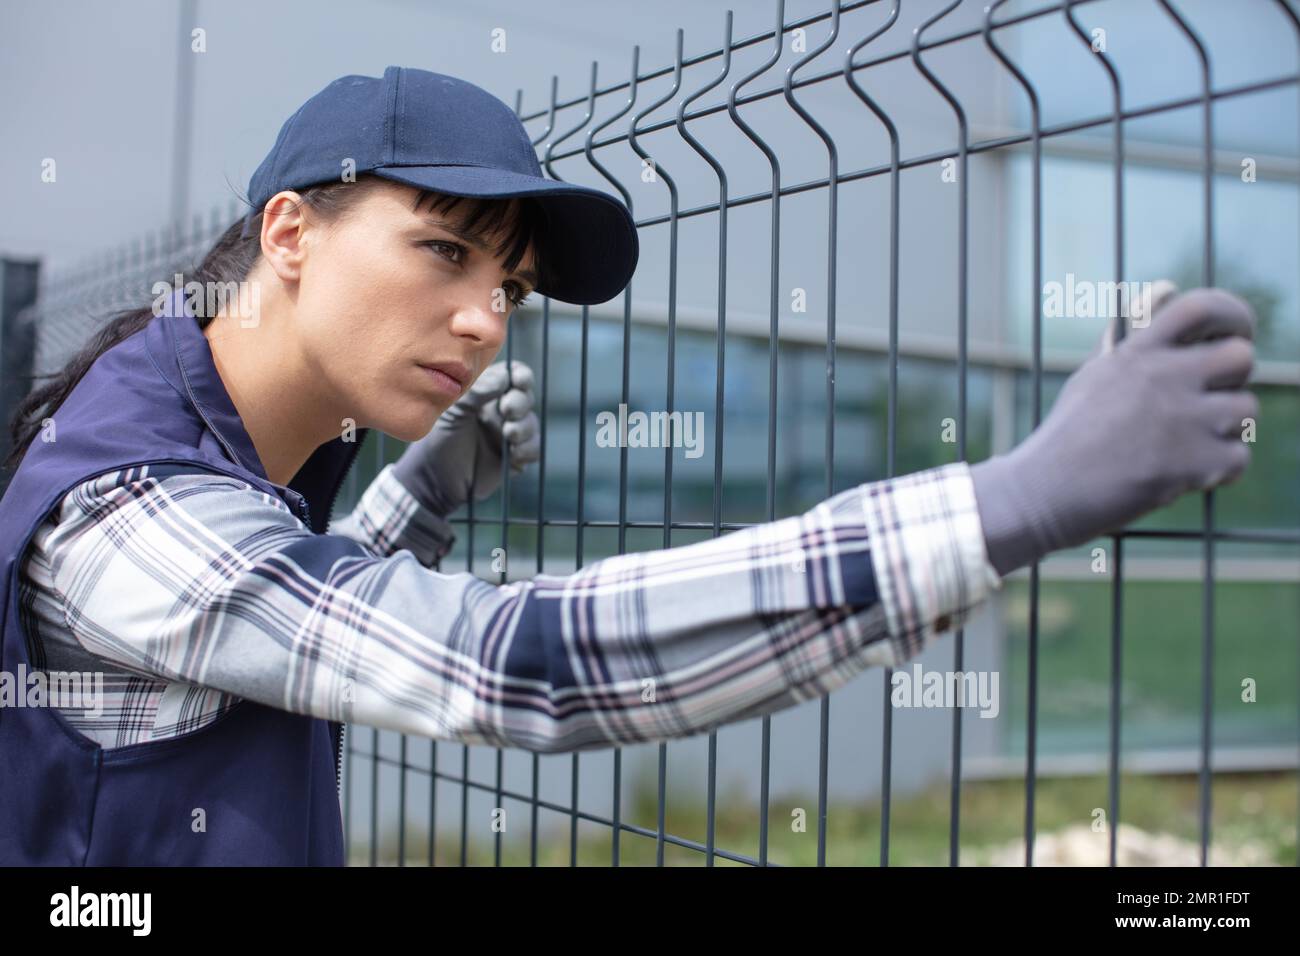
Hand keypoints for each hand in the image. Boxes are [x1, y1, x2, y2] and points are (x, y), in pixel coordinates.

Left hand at [391, 360, 540, 516]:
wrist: (435, 480)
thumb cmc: (438, 441)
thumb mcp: (452, 411)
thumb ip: (476, 391)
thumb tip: (504, 378)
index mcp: (485, 395)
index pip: (511, 376)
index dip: (520, 375)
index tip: (519, 380)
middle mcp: (499, 412)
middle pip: (525, 397)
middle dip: (520, 403)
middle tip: (507, 410)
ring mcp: (508, 435)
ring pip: (531, 423)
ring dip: (524, 427)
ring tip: (508, 434)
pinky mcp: (515, 458)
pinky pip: (534, 448)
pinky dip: (527, 449)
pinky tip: (513, 454)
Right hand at [971, 287, 1257, 576]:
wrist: (1046, 492)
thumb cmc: (1068, 436)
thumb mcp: (1094, 375)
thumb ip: (1134, 336)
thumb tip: (1163, 288)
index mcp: (1138, 353)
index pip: (1201, 307)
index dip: (1232, 315)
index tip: (1235, 333)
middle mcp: (1163, 378)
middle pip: (1241, 357)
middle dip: (1232, 379)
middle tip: (1208, 401)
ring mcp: (1182, 420)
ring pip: (1245, 409)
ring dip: (1224, 429)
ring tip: (1185, 445)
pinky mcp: (1194, 464)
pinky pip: (1238, 458)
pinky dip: (1218, 471)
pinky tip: (1185, 475)